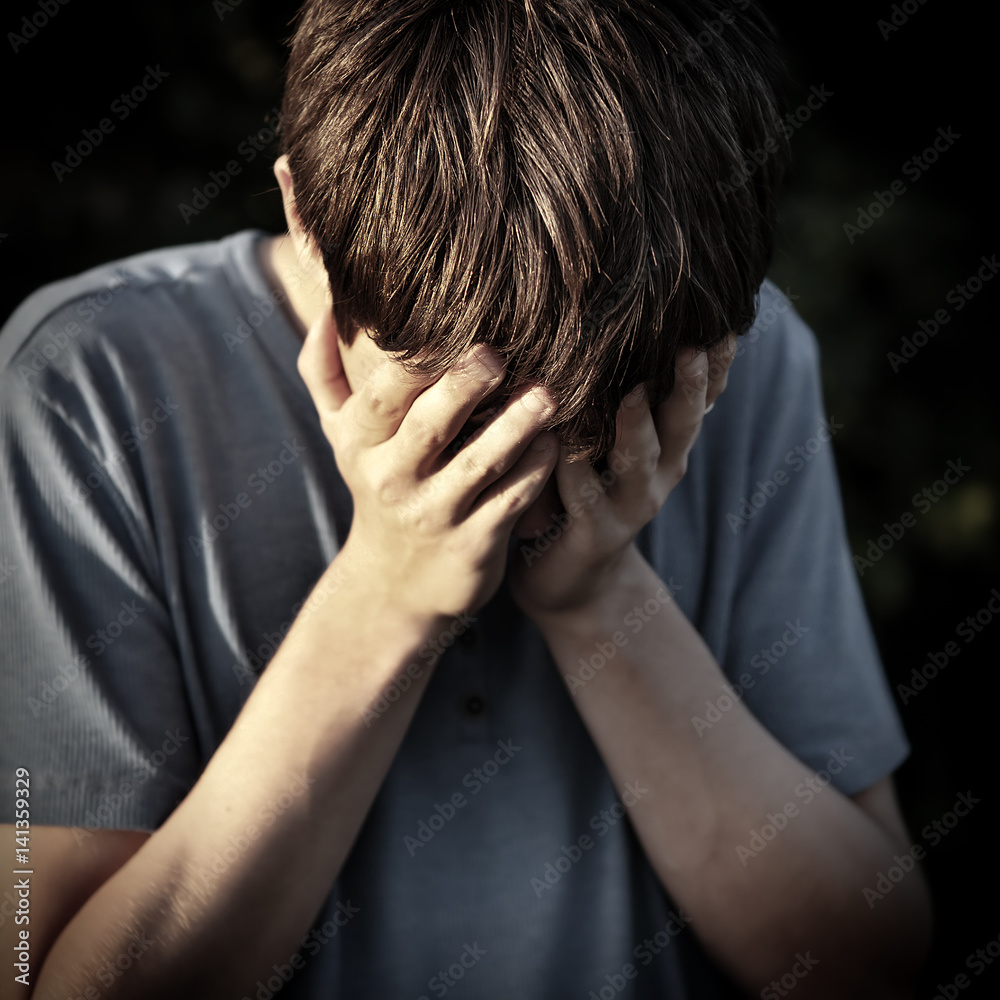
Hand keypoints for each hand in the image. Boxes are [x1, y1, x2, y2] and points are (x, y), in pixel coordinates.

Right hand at [296, 311, 560, 620]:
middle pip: (429, 425)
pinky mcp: (475, 543)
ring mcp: (437, 514)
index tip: (451, 323)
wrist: (394, 586)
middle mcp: (394, 479)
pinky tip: (554, 440)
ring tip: (546, 394)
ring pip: (481, 461)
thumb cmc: (378, 488)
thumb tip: (327, 305)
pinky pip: (513, 497)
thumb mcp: (341, 436)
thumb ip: (323, 371)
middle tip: (498, 355)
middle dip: (464, 386)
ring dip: (517, 424)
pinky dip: (536, 467)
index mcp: (362, 444)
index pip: (383, 395)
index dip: (414, 361)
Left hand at [507, 337, 736, 620]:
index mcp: (669, 446)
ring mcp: (629, 506)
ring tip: (631, 395)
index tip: (721, 322)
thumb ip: (627, 401)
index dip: (713, 366)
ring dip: (635, 428)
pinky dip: (571, 470)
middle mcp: (659, 473)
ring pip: (636, 460)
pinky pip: (581, 496)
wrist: (571, 581)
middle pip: (681, 423)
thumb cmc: (588, 494)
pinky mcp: (592, 533)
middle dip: (688, 387)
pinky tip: (560, 443)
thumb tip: (635, 328)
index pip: (700, 398)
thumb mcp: (616, 448)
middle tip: (691, 348)